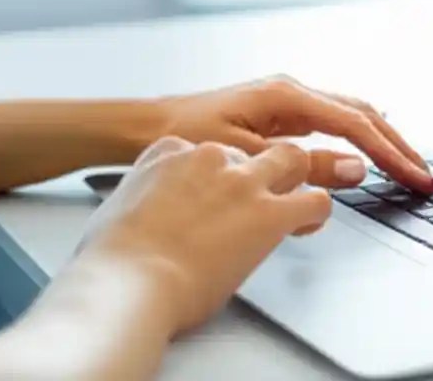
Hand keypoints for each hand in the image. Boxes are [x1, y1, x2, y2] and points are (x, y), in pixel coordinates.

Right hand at [83, 137, 331, 332]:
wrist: (128, 284)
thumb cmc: (115, 262)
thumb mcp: (118, 210)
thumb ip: (145, 201)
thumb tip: (152, 218)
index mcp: (168, 152)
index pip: (204, 150)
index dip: (214, 176)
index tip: (214, 196)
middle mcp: (208, 158)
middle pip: (249, 149)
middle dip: (257, 170)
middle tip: (257, 197)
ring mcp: (241, 182)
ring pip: (292, 158)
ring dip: (295, 179)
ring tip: (293, 202)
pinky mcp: (269, 214)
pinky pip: (314, 201)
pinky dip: (317, 213)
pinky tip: (308, 224)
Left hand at [158, 76, 432, 193]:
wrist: (146, 128)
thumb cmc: (184, 136)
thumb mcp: (246, 156)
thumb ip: (303, 164)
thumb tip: (355, 169)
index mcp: (286, 95)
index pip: (356, 124)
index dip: (390, 152)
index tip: (415, 176)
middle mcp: (291, 91)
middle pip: (362, 115)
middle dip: (397, 145)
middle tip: (425, 176)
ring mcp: (287, 100)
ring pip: (350, 116)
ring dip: (381, 140)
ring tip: (409, 165)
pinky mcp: (280, 114)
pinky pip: (332, 122)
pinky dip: (359, 137)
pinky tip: (370, 149)